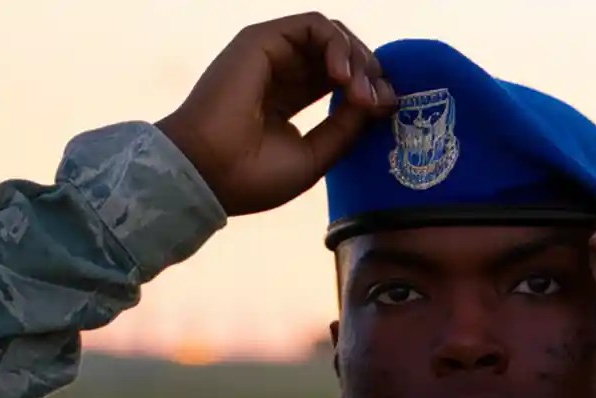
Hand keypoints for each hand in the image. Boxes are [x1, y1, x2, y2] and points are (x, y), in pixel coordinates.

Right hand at [156, 13, 395, 215]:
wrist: (208, 176)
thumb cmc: (254, 176)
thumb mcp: (317, 155)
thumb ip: (348, 126)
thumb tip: (380, 99)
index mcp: (290, 99)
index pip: (342, 79)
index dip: (372, 88)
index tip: (387, 109)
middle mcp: (281, 72)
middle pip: (342, 54)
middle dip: (370, 73)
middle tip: (376, 101)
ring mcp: (271, 55)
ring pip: (333, 35)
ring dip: (358, 59)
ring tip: (359, 91)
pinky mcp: (262, 40)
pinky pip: (314, 24)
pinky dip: (338, 44)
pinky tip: (341, 76)